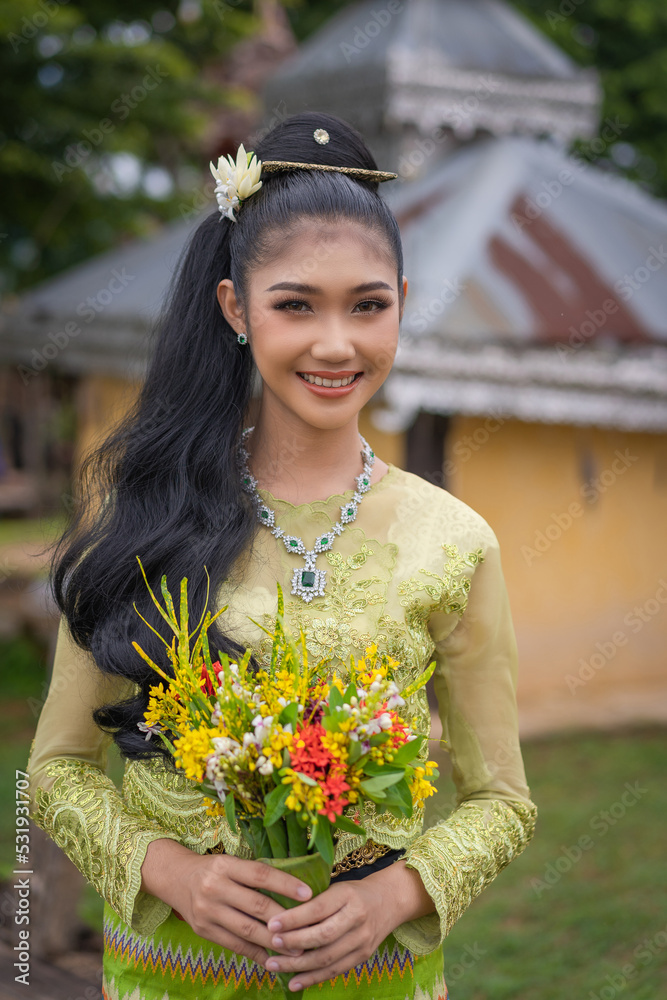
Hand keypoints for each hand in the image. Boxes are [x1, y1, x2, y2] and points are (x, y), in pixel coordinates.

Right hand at [140, 839, 311, 966]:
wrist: (175, 879)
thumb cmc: (213, 870)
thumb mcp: (231, 862)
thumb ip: (255, 874)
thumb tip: (294, 888)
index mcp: (226, 865)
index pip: (260, 874)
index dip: (285, 884)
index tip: (308, 893)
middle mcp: (214, 887)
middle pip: (256, 905)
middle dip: (285, 920)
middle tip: (308, 929)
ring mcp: (207, 912)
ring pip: (247, 930)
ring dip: (274, 942)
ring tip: (296, 950)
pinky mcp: (204, 931)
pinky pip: (235, 945)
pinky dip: (256, 954)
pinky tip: (273, 959)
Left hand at [261, 860, 435, 991]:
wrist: (390, 900)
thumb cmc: (355, 892)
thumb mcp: (337, 887)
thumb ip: (315, 900)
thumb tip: (279, 915)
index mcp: (348, 895)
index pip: (318, 908)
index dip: (294, 918)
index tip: (272, 923)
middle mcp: (357, 918)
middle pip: (323, 935)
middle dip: (294, 942)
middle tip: (272, 943)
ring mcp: (362, 940)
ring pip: (327, 958)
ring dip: (298, 965)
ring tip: (273, 965)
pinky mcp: (363, 956)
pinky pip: (335, 971)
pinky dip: (313, 979)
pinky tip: (293, 982)